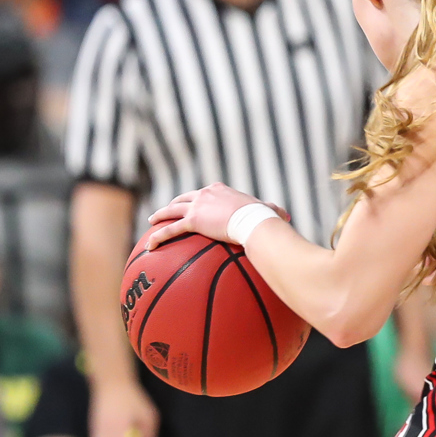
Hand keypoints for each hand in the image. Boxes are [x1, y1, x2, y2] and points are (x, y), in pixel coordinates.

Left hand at [144, 184, 282, 249]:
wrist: (254, 220)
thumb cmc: (262, 216)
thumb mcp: (267, 210)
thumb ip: (272, 210)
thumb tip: (285, 216)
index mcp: (220, 190)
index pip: (204, 192)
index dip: (197, 197)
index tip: (193, 202)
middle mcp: (205, 193)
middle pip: (184, 197)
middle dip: (174, 203)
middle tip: (168, 210)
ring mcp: (197, 205)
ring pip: (172, 210)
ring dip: (159, 215)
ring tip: (151, 222)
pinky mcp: (192, 220)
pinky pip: (171, 229)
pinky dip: (159, 237)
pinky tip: (150, 246)